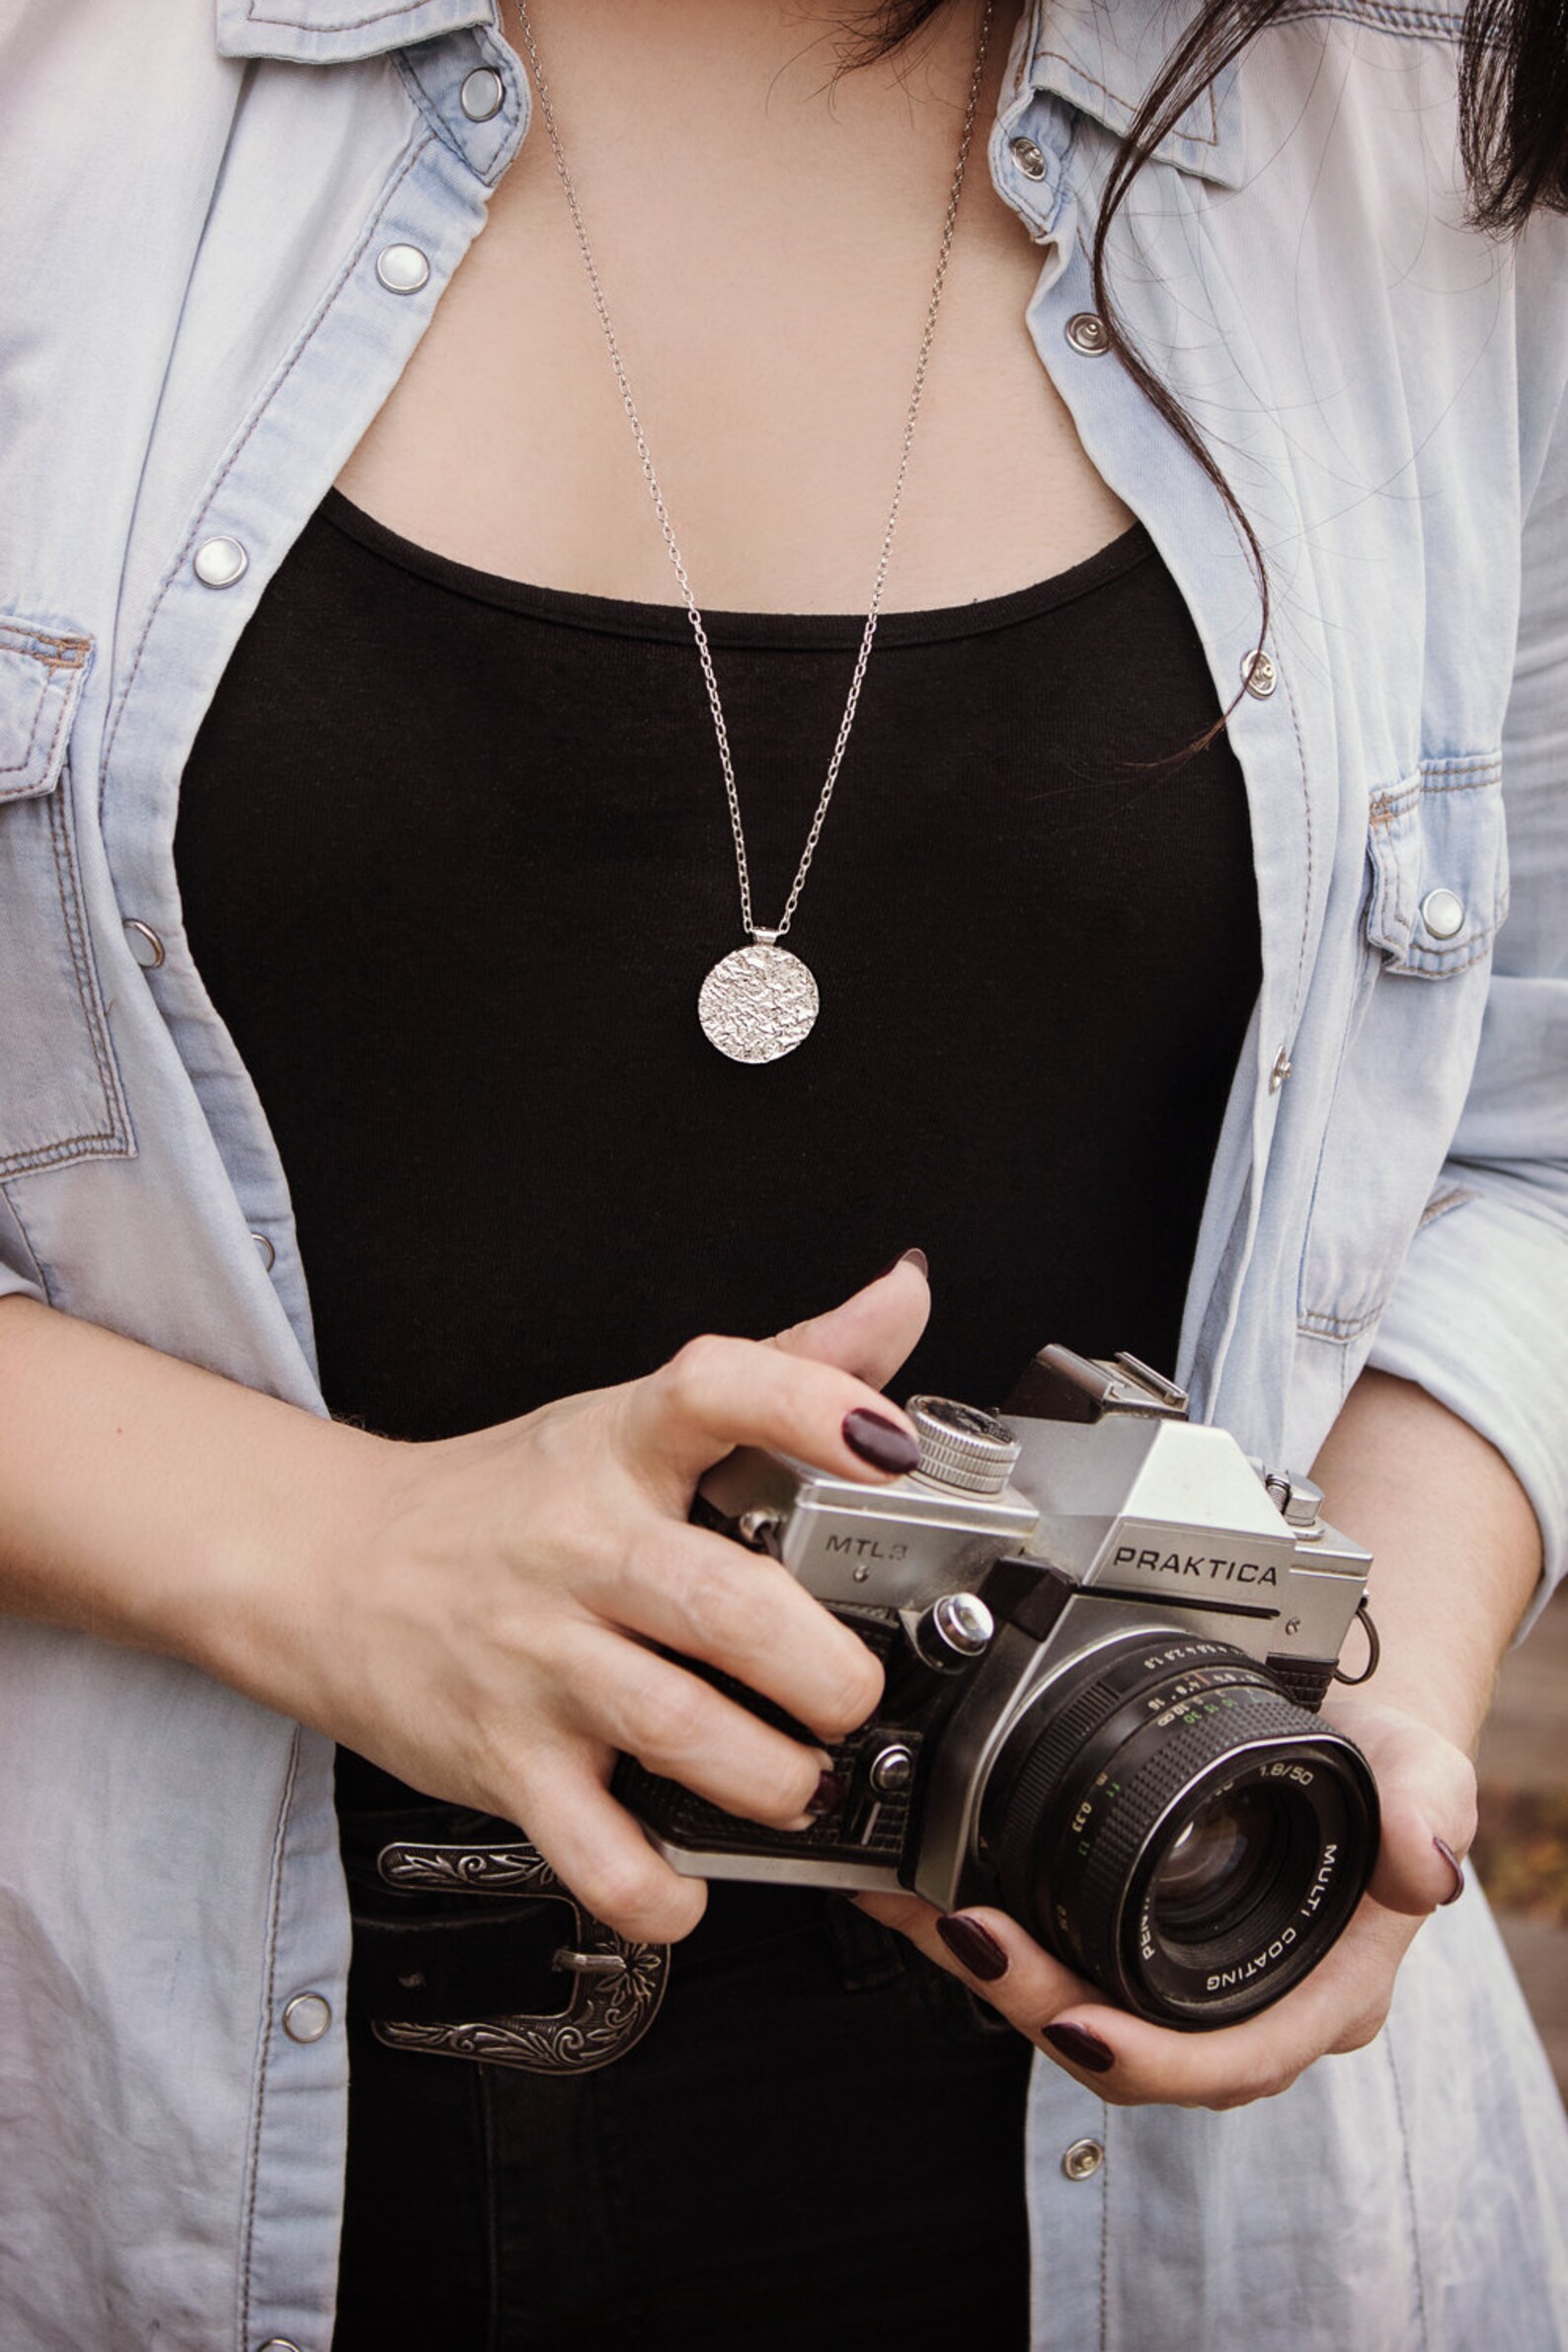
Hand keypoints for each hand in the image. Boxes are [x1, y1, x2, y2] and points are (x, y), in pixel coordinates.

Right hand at [235, 1256, 930, 1944]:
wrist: (328, 1567)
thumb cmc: (506, 1501)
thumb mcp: (630, 1417)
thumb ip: (784, 1362)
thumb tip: (903, 1295)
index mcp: (620, 1448)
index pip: (715, 1389)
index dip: (814, 1407)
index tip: (889, 1445)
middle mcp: (580, 1547)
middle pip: (722, 1602)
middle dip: (824, 1668)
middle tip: (852, 1688)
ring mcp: (538, 1659)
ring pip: (675, 1729)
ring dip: (772, 1776)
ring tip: (802, 1777)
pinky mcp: (504, 1761)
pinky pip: (593, 1849)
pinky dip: (659, 1884)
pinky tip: (694, 1870)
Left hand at [857, 1689, 1475, 2106]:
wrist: (1345, 1732)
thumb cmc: (1384, 1768)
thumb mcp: (1420, 1774)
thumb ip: (1427, 1808)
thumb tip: (1427, 1864)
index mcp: (1310, 1992)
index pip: (1224, 2059)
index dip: (1144, 2057)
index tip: (1072, 2025)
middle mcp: (1237, 2002)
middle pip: (1120, 2043)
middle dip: (1031, 2001)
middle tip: (962, 1934)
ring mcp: (1176, 1978)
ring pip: (1070, 2004)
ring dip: (986, 1965)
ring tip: (918, 1906)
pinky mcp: (1125, 1937)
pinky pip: (1047, 1953)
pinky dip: (981, 1924)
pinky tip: (918, 1885)